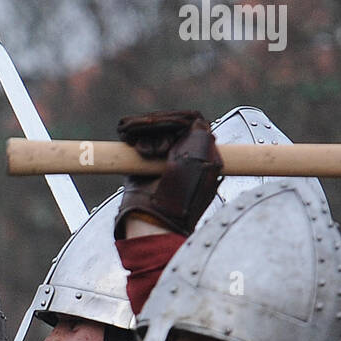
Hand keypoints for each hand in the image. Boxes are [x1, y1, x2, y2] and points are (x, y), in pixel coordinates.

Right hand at [114, 110, 221, 238]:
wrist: (155, 221)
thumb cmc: (181, 197)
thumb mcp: (200, 159)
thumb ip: (200, 132)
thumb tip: (193, 120)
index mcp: (203, 156)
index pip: (191, 122)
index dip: (179, 119)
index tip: (173, 124)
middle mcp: (183, 157)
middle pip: (170, 124)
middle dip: (162, 129)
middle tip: (160, 149)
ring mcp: (162, 162)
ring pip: (153, 131)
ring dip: (150, 137)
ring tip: (150, 154)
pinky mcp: (141, 167)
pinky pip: (137, 141)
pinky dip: (137, 141)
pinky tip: (139, 150)